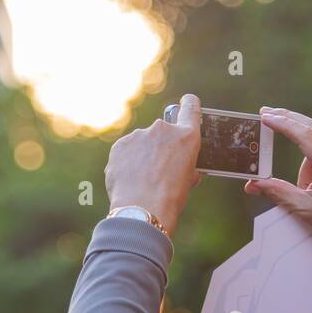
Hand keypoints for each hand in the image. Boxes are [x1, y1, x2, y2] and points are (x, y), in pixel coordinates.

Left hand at [105, 93, 201, 236]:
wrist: (142, 209)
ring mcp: (140, 135)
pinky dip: (126, 162)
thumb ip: (185, 164)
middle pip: (162, 132)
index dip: (189, 104)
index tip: (185, 102)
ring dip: (142, 155)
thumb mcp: (188, 180)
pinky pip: (125, 151)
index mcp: (186, 136)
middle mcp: (163, 129)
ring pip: (142, 143)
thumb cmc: (169, 198)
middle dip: (160, 147)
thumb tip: (181, 168)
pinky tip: (129, 179)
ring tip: (141, 179)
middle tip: (157, 169)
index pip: (191, 108)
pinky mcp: (120, 145)